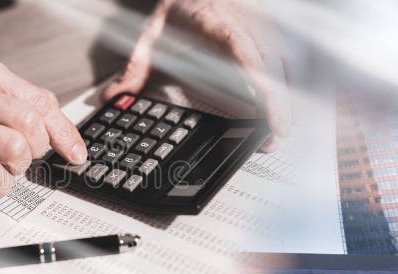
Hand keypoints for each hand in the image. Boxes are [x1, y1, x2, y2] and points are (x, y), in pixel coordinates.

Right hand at [0, 51, 86, 196]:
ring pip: (15, 148)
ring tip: (1, 166)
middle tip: (22, 158)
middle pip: (30, 124)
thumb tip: (68, 139)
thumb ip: (21, 106)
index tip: (75, 154)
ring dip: (16, 168)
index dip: (63, 132)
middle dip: (35, 150)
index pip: (39, 100)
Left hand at [102, 0, 289, 151]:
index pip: (244, 51)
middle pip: (271, 66)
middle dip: (278, 103)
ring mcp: (256, 33)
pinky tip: (277, 114)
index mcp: (217, 24)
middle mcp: (243, 27)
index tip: (268, 104)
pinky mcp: (261, 40)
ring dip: (283, 101)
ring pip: (280, 68)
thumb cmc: (178, 7)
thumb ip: (135, 65)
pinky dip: (281, 90)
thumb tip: (114, 95)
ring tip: (276, 134)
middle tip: (275, 137)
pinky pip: (278, 66)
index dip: (260, 78)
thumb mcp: (150, 33)